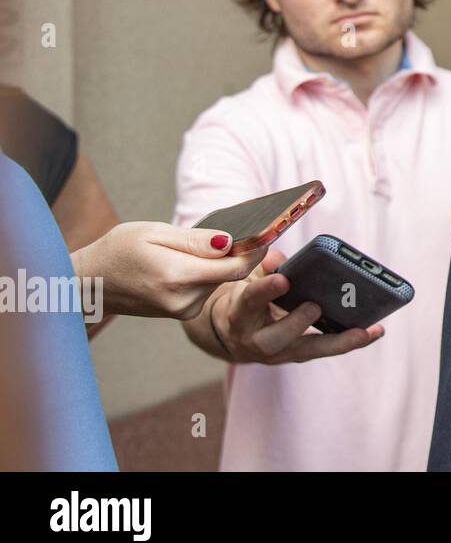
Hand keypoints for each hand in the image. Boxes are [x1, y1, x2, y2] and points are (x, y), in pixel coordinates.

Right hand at [70, 221, 267, 320]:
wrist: (89, 283)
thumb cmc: (118, 251)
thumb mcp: (154, 234)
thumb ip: (196, 241)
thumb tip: (231, 242)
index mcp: (177, 278)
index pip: (235, 268)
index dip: (255, 250)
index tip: (269, 231)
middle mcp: (183, 300)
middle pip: (231, 276)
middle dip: (243, 253)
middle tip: (254, 230)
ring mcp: (182, 310)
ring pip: (221, 282)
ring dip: (224, 263)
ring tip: (216, 242)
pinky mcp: (181, 312)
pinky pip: (207, 288)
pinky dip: (211, 272)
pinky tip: (199, 259)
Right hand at [210, 249, 383, 363]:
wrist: (233, 334)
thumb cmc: (245, 298)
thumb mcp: (246, 280)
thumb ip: (263, 266)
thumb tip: (278, 259)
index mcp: (240, 313)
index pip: (250, 301)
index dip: (265, 291)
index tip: (283, 280)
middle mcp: (257, 339)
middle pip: (275, 339)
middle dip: (296, 323)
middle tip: (315, 307)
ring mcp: (279, 351)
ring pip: (307, 350)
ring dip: (338, 342)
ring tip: (364, 331)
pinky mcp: (299, 354)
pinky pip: (326, 349)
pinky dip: (351, 341)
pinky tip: (376, 331)